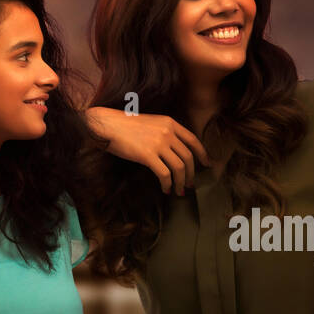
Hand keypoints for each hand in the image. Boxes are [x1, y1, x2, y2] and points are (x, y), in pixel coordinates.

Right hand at [86, 107, 210, 195]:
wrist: (107, 125)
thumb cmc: (125, 126)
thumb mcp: (151, 123)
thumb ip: (165, 133)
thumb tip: (175, 152)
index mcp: (170, 123)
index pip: (193, 140)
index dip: (202, 154)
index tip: (206, 164)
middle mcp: (167, 132)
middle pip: (188, 157)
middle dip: (191, 174)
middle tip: (190, 185)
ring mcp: (158, 143)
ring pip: (179, 168)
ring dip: (181, 182)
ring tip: (179, 191)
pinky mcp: (148, 155)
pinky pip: (165, 174)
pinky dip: (168, 184)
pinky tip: (165, 189)